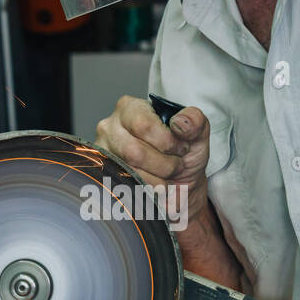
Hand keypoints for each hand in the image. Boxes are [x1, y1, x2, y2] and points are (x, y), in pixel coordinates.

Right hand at [95, 96, 212, 224]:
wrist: (180, 187)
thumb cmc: (183, 156)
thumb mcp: (197, 135)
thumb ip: (194, 121)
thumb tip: (180, 122)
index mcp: (130, 108)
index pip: (143, 125)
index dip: (167, 142)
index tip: (182, 148)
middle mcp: (110, 127)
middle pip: (134, 151)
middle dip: (164, 164)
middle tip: (176, 165)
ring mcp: (103, 152)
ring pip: (130, 172)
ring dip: (158, 179)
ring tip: (167, 176)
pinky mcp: (103, 175)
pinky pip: (126, 187)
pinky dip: (148, 191)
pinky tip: (155, 185)